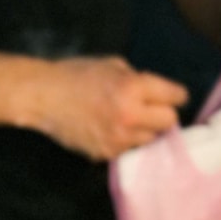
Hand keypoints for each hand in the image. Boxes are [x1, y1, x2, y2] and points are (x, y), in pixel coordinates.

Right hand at [37, 56, 187, 160]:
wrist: (43, 97)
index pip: (174, 97)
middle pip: (169, 122)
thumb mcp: (112, 66)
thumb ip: (138, 80)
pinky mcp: (106, 154)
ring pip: (150, 139)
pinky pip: (128, 149)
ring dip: (145, 130)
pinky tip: (111, 130)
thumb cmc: (76, 74)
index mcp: (133, 88)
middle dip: (163, 114)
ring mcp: (118, 139)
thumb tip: (155, 95)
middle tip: (153, 110)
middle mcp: (129, 116)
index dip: (176, 95)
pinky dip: (125, 140)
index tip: (175, 97)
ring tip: (129, 121)